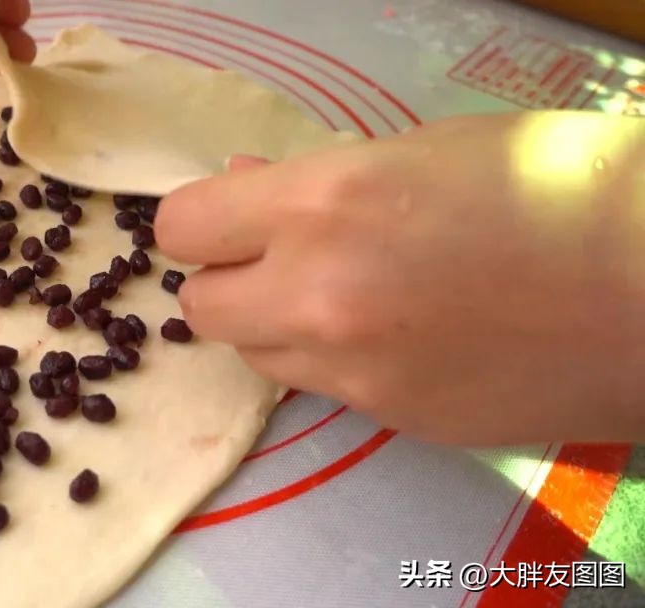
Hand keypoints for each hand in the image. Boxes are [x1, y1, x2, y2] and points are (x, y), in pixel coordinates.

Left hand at [157, 111, 644, 444]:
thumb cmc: (553, 183)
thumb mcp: (421, 148)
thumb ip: (314, 177)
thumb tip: (244, 185)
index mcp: (322, 205)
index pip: (183, 228)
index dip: (204, 219)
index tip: (232, 217)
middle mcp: (317, 298)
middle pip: (199, 307)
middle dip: (230, 279)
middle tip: (285, 258)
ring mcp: (354, 372)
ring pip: (255, 356)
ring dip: (277, 325)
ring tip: (352, 295)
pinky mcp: (392, 421)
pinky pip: (322, 389)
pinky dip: (337, 363)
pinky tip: (404, 335)